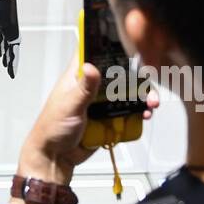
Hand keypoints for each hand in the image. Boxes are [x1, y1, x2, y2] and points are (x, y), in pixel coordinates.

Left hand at [0, 0, 20, 77]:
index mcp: (12, 34)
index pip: (13, 54)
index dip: (13, 65)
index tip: (12, 75)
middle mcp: (13, 32)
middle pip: (12, 50)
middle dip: (10, 61)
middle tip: (9, 71)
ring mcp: (10, 27)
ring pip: (8, 44)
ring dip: (6, 52)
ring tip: (3, 61)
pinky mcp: (5, 23)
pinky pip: (5, 37)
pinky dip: (2, 44)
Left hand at [18, 52, 159, 180]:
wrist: (57, 157)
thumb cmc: (53, 128)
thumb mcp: (69, 106)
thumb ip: (83, 89)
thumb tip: (91, 67)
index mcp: (78, 77)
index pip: (94, 52)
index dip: (110, 46)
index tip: (129, 46)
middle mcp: (92, 87)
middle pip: (118, 74)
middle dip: (136, 77)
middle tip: (148, 83)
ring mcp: (102, 102)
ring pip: (127, 93)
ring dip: (141, 96)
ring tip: (150, 103)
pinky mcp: (109, 118)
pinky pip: (128, 112)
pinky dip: (139, 112)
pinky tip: (144, 115)